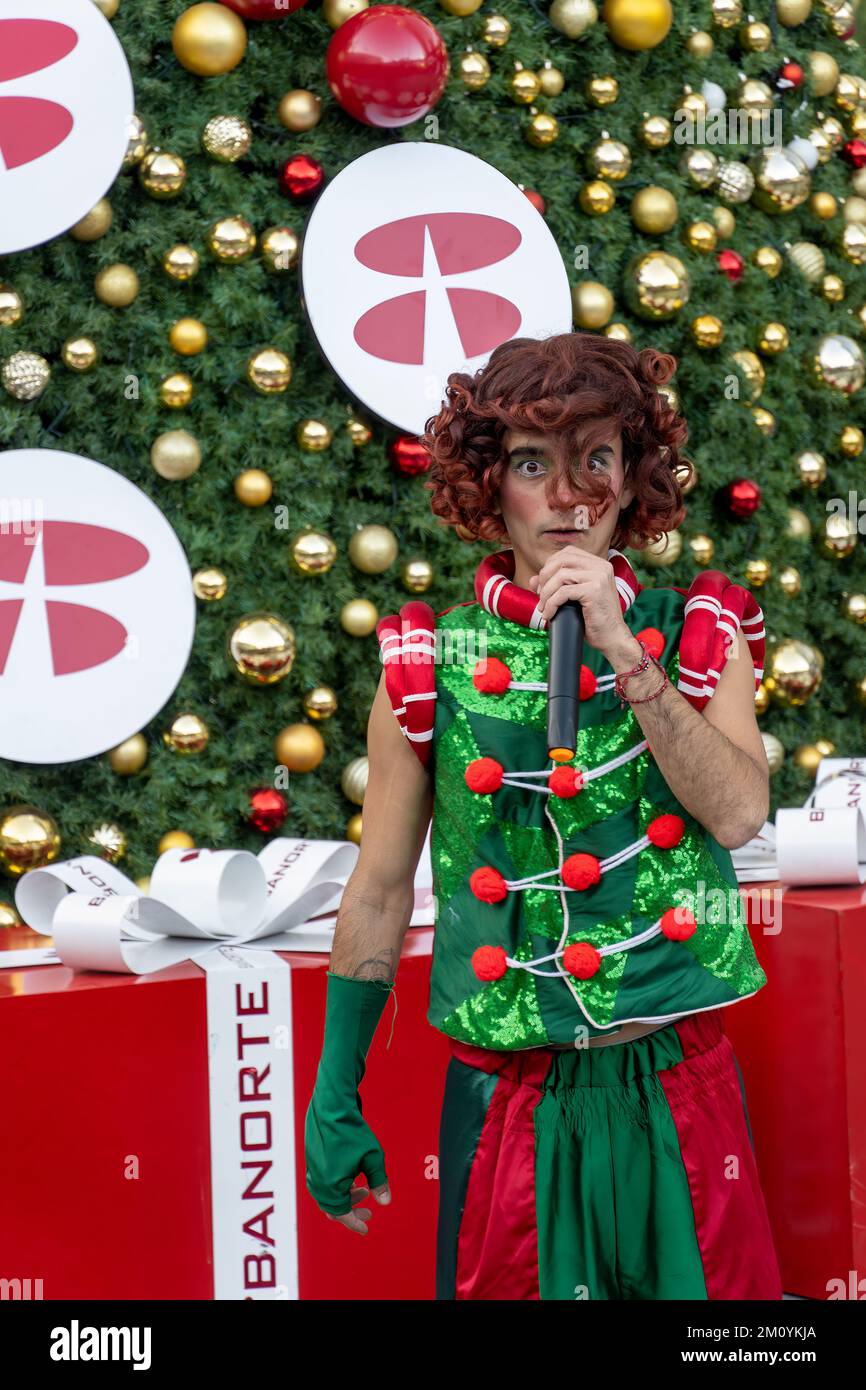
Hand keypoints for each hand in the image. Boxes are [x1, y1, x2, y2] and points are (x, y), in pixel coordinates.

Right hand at [304, 1092, 390, 1233]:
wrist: (331, 1106)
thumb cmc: (353, 1131)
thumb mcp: (372, 1157)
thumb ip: (379, 1182)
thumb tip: (385, 1203)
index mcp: (330, 1185)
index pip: (342, 1214)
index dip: (355, 1222)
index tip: (366, 1228)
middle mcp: (318, 1181)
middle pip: (332, 1208)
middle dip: (352, 1212)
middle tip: (370, 1211)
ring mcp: (313, 1171)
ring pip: (327, 1197)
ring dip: (345, 1198)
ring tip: (364, 1191)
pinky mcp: (312, 1161)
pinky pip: (323, 1184)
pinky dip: (338, 1188)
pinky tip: (353, 1178)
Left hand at [528, 545, 637, 664]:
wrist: (613, 638)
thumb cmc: (594, 619)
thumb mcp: (573, 598)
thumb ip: (555, 585)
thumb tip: (533, 580)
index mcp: (599, 564)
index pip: (567, 553)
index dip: (550, 566)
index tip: (543, 585)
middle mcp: (601, 566)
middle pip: (562, 560)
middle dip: (545, 577)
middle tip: (540, 596)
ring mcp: (599, 577)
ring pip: (560, 576)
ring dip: (546, 593)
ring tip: (543, 607)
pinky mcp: (594, 590)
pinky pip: (563, 592)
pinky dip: (551, 604)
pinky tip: (549, 614)